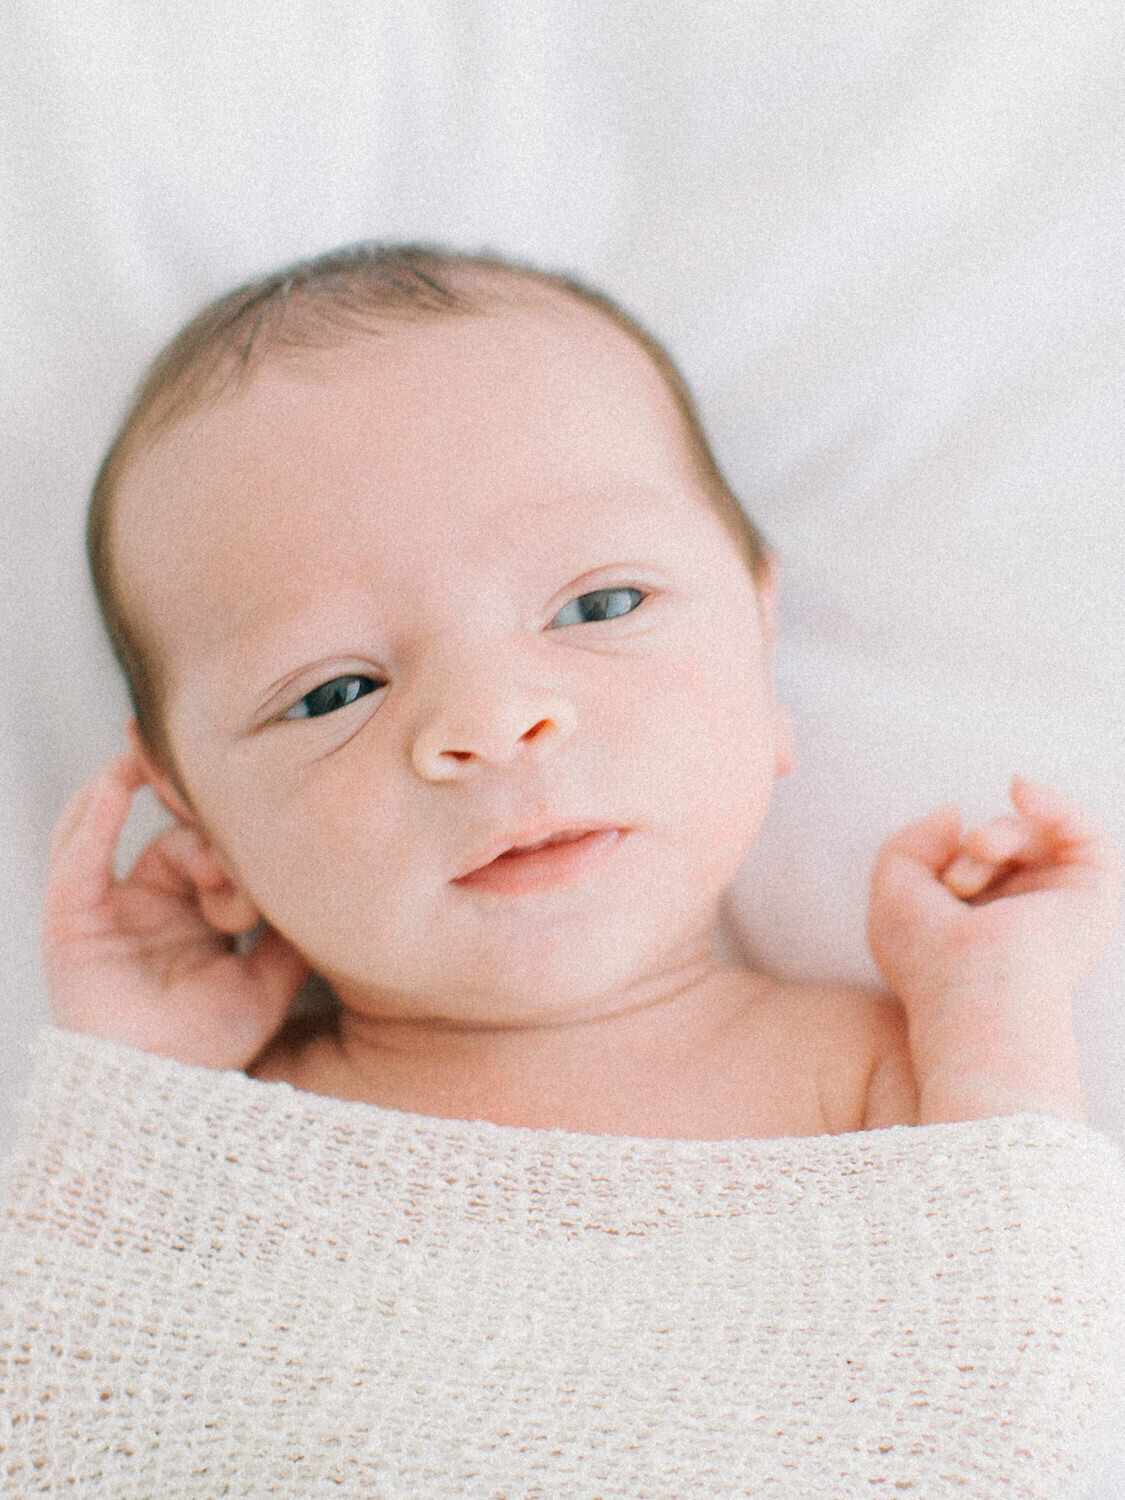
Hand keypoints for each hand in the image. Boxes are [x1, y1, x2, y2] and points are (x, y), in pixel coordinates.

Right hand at [42, 748, 309, 1069]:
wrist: (163, 1093)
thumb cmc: (213, 1044)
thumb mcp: (269, 979)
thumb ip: (290, 932)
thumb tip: (329, 885)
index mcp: (189, 912)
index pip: (209, 849)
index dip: (233, 843)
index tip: (258, 846)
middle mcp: (146, 902)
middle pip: (172, 833)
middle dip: (202, 816)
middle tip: (223, 791)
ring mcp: (105, 908)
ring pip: (126, 831)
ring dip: (142, 789)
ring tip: (156, 749)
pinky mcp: (70, 921)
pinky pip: (78, 856)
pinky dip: (96, 817)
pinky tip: (118, 781)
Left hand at [868, 776, 1118, 1010]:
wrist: (975, 987)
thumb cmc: (927, 954)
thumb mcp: (893, 889)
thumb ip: (913, 842)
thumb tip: (956, 813)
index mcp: (978, 923)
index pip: (971, 865)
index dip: (946, 855)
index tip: (934, 877)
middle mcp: (1023, 917)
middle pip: (1006, 849)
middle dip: (975, 846)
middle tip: (957, 879)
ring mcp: (1059, 907)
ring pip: (1037, 838)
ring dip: (1001, 832)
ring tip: (980, 847)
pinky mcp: (1094, 898)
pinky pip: (1086, 834)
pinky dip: (1056, 805)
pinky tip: (1022, 791)